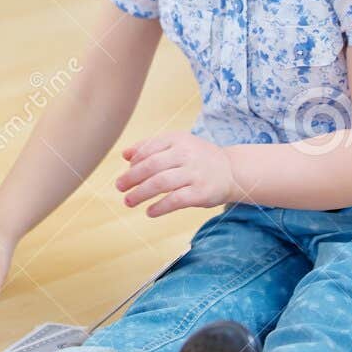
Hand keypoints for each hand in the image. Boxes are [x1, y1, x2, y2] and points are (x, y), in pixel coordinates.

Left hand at [116, 132, 238, 215]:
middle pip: (151, 165)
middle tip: (119, 187)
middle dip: (131, 178)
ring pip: (160, 183)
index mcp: (178, 139)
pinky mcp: (201, 192)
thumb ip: (151, 147)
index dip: (134, 162)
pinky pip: (175, 200)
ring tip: (128, 201)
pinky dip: (159, 207)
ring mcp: (194, 173)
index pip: (149, 148)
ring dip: (140, 193)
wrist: (233, 171)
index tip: (126, 172)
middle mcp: (186, 154)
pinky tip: (149, 212)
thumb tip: (124, 155)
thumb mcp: (178, 145)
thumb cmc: (198, 158)